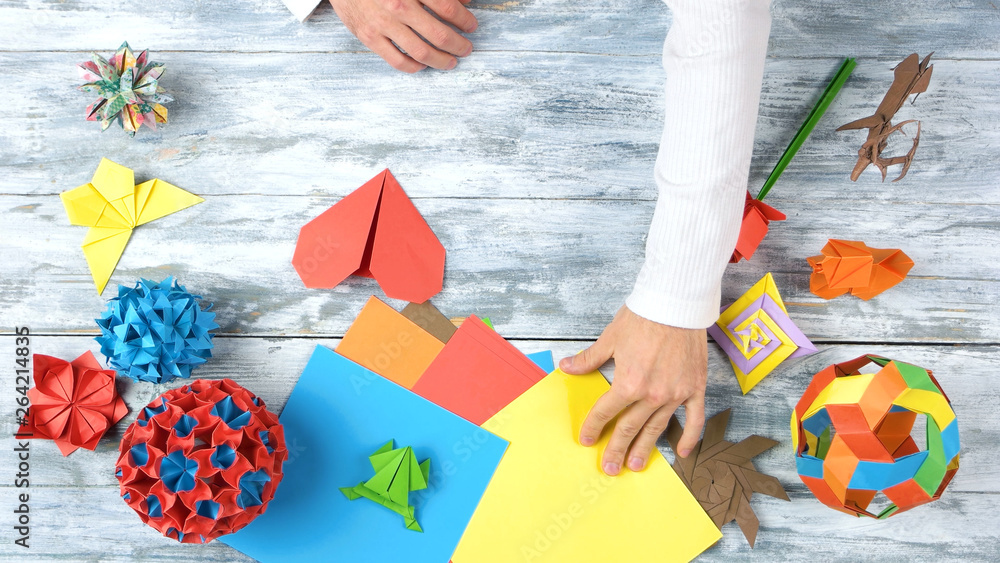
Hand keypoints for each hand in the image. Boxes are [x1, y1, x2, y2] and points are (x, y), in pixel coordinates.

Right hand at [328, 0, 477, 72]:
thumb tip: (464, 0)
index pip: (449, 7)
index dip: (465, 20)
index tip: (471, 26)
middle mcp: (398, 6)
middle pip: (439, 34)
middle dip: (459, 44)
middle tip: (466, 48)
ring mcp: (383, 24)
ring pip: (422, 52)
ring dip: (442, 60)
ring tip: (450, 61)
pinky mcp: (369, 37)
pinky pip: (397, 61)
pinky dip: (415, 67)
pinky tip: (423, 65)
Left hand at [559, 305, 706, 475]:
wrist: (676, 304)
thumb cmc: (643, 318)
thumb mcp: (609, 338)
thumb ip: (589, 359)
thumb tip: (567, 366)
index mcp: (628, 383)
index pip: (605, 412)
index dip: (593, 426)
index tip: (587, 439)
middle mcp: (652, 394)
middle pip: (629, 428)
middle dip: (616, 449)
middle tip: (609, 467)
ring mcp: (675, 394)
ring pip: (657, 428)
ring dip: (645, 448)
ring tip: (635, 464)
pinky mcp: (694, 388)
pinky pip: (693, 419)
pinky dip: (689, 437)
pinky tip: (682, 453)